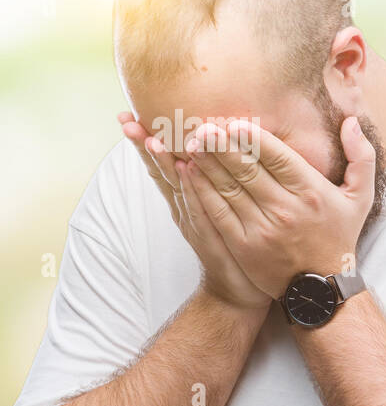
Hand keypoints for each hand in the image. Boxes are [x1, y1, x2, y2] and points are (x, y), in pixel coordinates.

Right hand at [118, 112, 269, 310]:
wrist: (239, 290)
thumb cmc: (235, 245)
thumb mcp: (224, 208)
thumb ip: (218, 182)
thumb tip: (219, 149)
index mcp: (186, 198)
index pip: (163, 164)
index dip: (147, 141)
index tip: (129, 115)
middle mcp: (184, 208)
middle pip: (160, 171)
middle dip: (144, 146)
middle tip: (127, 120)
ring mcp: (193, 222)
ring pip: (175, 186)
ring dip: (161, 162)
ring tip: (149, 137)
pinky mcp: (209, 235)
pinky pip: (198, 206)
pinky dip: (189, 188)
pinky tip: (183, 169)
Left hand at [179, 117, 374, 298]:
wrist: (323, 287)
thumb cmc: (340, 235)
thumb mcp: (361, 197)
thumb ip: (361, 156)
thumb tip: (350, 121)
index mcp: (313, 192)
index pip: (278, 157)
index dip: (254, 138)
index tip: (235, 123)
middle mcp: (286, 209)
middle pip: (248, 170)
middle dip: (223, 146)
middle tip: (203, 127)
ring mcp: (263, 228)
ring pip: (229, 188)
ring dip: (208, 164)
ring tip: (192, 144)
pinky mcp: (245, 245)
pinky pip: (219, 212)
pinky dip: (202, 191)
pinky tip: (191, 174)